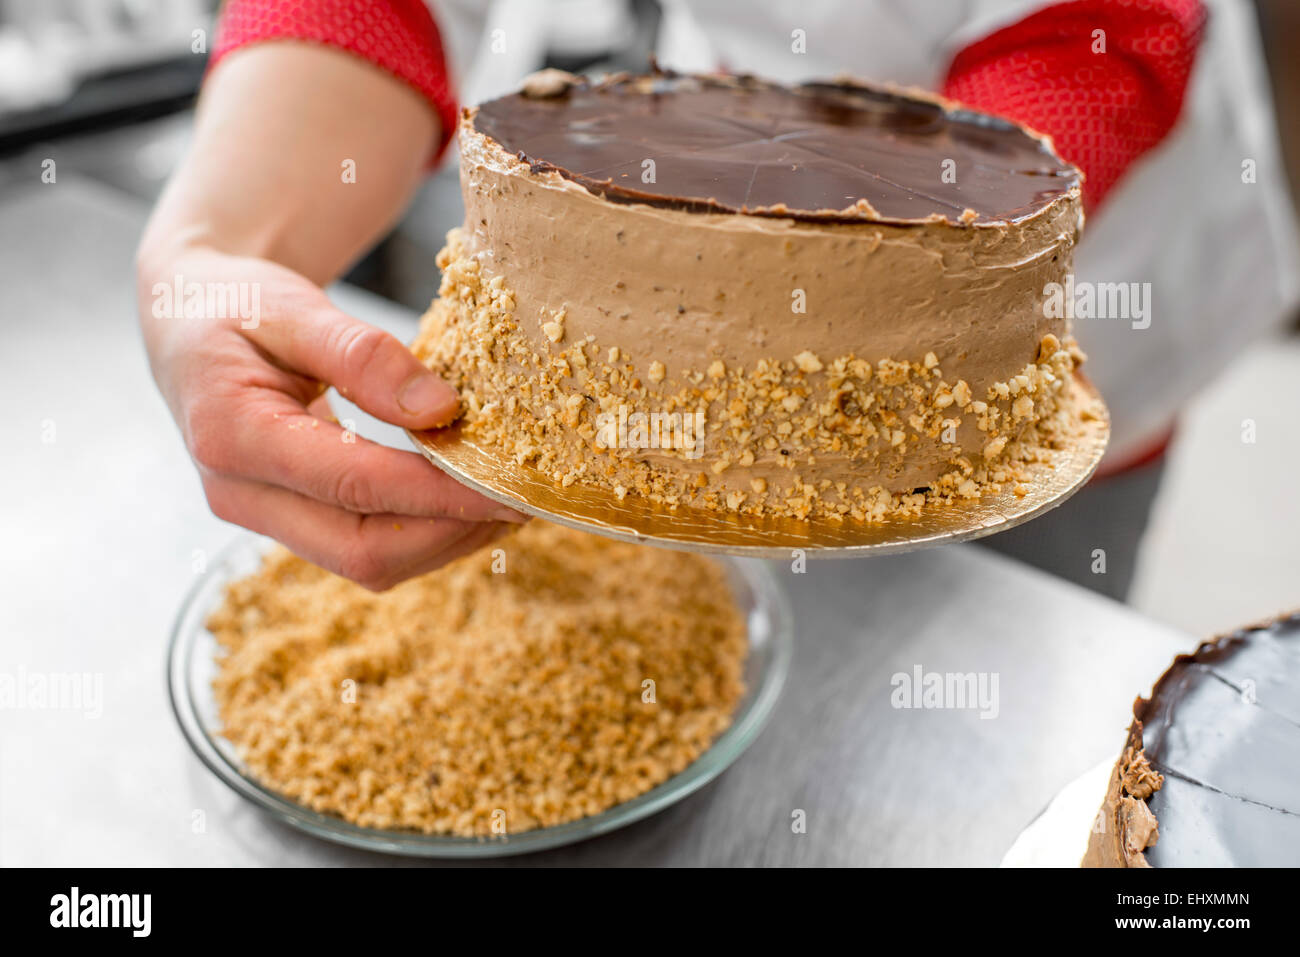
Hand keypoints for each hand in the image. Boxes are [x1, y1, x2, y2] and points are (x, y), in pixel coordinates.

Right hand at [138, 245, 526, 589]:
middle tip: (521, 499)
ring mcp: (263, 515)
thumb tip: (440, 408)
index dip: (439, 492)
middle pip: (363, 551)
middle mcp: (240, 494)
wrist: (187, 318)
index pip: (354, 484)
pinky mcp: (290, 520)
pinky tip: (467, 500)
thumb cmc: (233, 302)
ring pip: (369, 562)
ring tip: (506, 500)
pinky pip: (365, 546)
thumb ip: (360, 354)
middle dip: (452, 533)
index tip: (508, 484)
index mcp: (231, 435)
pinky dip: (426, 532)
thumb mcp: (290, 305)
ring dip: (447, 540)